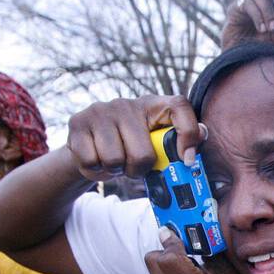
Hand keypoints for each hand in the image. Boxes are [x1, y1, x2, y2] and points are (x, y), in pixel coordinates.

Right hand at [65, 94, 205, 181]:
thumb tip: (196, 147)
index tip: (186, 160)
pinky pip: (92, 161)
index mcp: (152, 106)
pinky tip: (96, 158)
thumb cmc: (128, 148)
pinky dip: (95, 169)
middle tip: (133, 164)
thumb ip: (174, 145)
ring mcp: (100, 110)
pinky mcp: (77, 122)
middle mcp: (126, 103)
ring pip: (115, 160)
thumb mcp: (153, 145)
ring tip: (115, 160)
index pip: (179, 106)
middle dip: (139, 169)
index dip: (188, 134)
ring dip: (115, 170)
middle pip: (143, 154)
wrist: (88, 148)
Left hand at [145, 229, 273, 273]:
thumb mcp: (229, 270)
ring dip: (167, 267)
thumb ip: (206, 248)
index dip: (170, 241)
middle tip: (183, 250)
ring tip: (188, 270)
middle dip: (166, 252)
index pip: (167, 259)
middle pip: (153, 264)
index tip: (173, 231)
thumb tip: (187, 228)